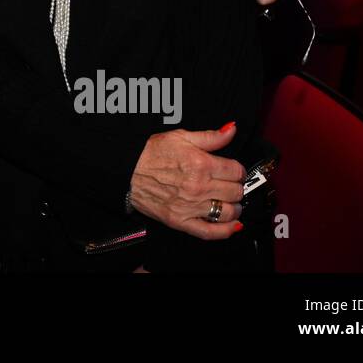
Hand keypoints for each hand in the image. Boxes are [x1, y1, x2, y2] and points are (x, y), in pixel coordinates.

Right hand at [128, 124, 245, 240]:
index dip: (237, 169)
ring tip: (229, 201)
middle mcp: (199, 187)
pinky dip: (226, 231)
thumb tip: (231, 130)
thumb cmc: (150, 153)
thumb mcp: (180, 137)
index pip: (237, 171)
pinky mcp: (182, 221)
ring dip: (234, 207)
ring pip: (229, 212)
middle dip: (236, 186)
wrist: (126, 170)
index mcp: (202, 164)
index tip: (232, 170)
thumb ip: (210, 136)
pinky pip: (211, 232)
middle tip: (228, 184)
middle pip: (236, 192)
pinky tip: (232, 225)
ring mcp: (191, 206)